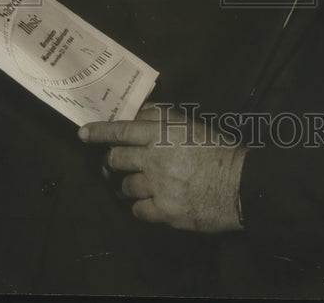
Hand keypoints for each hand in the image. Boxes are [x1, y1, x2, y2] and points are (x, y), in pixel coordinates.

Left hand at [78, 104, 245, 232]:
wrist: (240, 184)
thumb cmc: (218, 150)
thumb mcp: (190, 124)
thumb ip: (162, 118)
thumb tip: (138, 112)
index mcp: (161, 131)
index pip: (120, 130)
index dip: (99, 132)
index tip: (83, 134)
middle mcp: (154, 156)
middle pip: (116, 159)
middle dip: (112, 163)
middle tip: (113, 165)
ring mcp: (157, 184)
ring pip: (125, 186)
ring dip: (128, 186)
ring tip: (139, 186)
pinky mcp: (163, 210)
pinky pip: (138, 210)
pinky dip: (141, 207)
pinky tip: (153, 203)